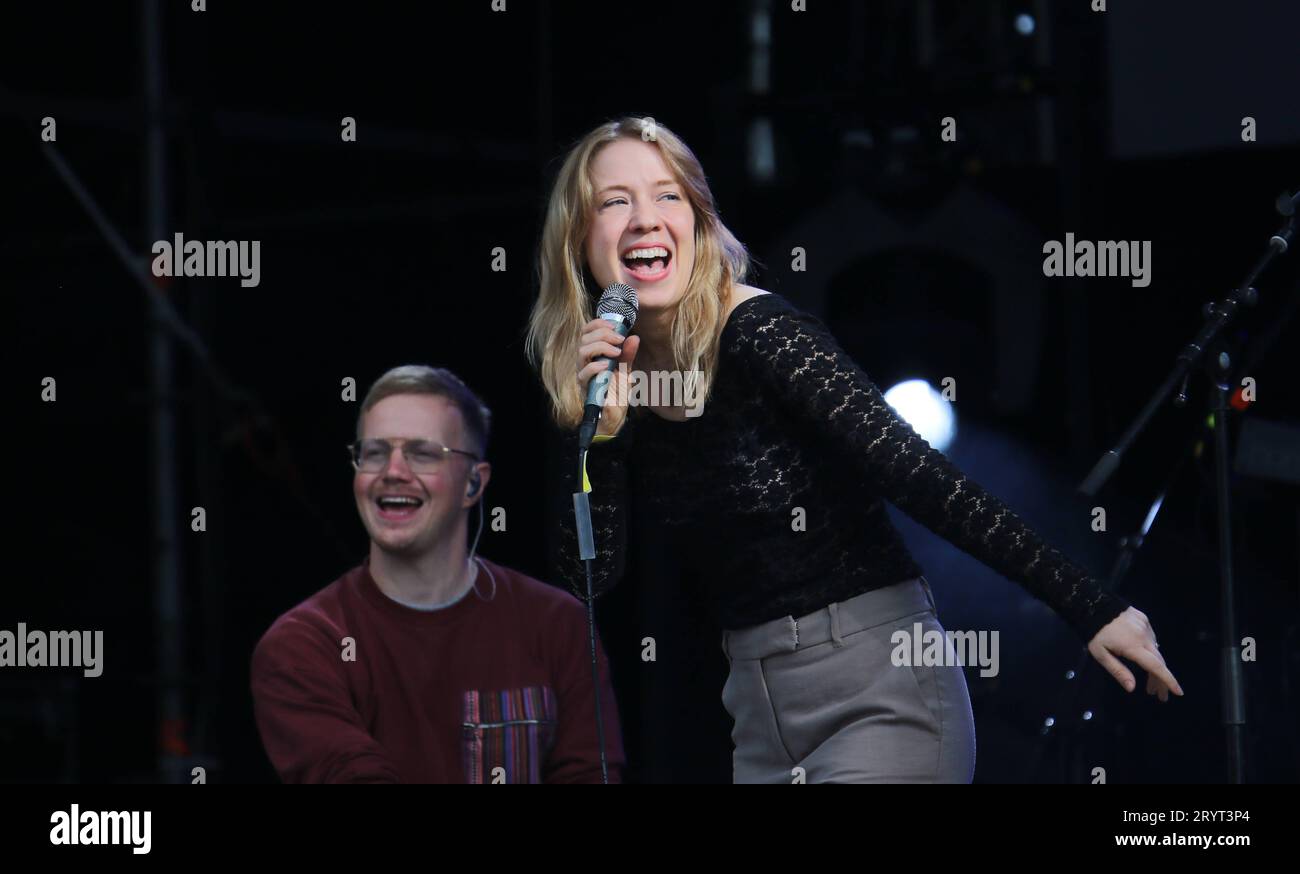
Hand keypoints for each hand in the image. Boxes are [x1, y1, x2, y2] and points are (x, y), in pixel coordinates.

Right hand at [576, 318, 639, 436]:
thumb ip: (628, 355)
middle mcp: (585, 361)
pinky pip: (584, 373)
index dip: (597, 323)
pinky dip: (596, 366)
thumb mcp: (626, 370)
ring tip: (616, 352)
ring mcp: (583, 373)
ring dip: (600, 347)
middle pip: (584, 338)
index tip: (614, 325)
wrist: (613, 416)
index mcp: (593, 354)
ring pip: (582, 351)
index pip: (587, 331)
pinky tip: (607, 366)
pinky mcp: (584, 387)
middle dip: (603, 334)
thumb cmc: (616, 393)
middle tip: (619, 339)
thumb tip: (634, 337)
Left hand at [1087, 607, 1183, 701]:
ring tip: (1150, 683)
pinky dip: (1151, 651)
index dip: (1168, 680)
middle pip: (1159, 661)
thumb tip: (1132, 688)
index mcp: (1133, 646)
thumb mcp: (1101, 655)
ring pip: (1156, 650)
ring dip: (1155, 666)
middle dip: (1161, 680)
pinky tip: (1146, 660)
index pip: (1156, 666)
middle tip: (1159, 695)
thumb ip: (1118, 671)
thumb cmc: (1095, 633)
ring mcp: (1146, 626)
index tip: (1178, 692)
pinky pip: (1151, 639)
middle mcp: (1144, 636)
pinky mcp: (1144, 619)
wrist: (1093, 604)